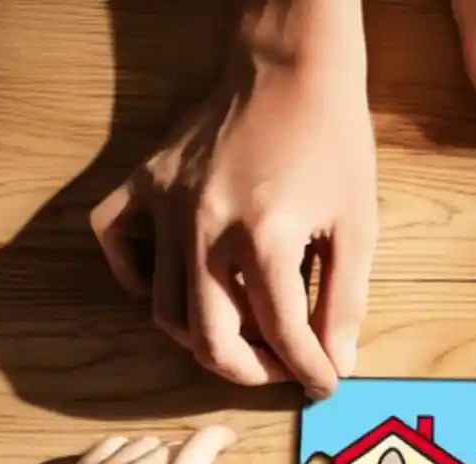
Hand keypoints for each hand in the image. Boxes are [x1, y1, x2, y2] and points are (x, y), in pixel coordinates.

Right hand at [91, 3, 376, 397]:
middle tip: (283, 366)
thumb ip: (345, 300)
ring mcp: (164, 206)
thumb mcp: (357, 224)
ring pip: (163, 310)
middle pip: (211, 340)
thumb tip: (337, 361)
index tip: (325, 383)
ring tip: (247, 332)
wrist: (290, 67)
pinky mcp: (142, 183)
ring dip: (204, 337)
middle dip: (252, 371)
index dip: (309, 370)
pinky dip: (141, 279)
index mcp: (266, 237)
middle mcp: (205, 228)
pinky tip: (184, 281)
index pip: (283, 335)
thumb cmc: (332, 140)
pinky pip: (118, 248)